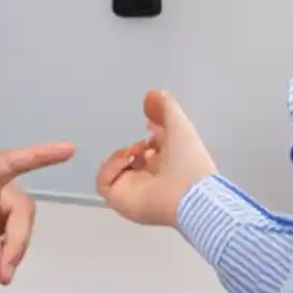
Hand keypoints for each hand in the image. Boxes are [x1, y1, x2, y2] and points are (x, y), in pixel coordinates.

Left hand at [0, 142, 75, 284]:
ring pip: (20, 226)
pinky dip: (9, 254)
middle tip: (6, 270)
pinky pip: (13, 238)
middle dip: (18, 239)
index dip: (39, 156)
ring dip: (14, 250)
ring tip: (0, 273)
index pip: (9, 162)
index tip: (67, 150)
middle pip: (20, 208)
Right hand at [96, 90, 216, 227]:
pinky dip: (111, 167)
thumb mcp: (179, 125)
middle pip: (132, 160)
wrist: (188, 193)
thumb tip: (150, 93)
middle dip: (133, 148)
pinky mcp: (119, 199)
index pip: (152, 150)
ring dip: (121, 155)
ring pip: (114, 169)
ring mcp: (133, 190)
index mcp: (169, 166)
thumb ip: (165, 107)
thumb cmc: (188, 162)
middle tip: (144, 145)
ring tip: (138, 152)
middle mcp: (151, 179)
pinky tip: (128, 160)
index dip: (151, 137)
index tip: (151, 128)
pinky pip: (103, 182)